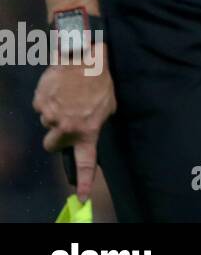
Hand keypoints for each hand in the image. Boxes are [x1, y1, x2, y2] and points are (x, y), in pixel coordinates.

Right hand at [33, 46, 115, 201]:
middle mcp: (67, 128)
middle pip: (52, 145)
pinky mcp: (39, 103)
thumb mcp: (107, 105)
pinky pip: (41, 107)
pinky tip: (59, 88)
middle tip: (66, 122)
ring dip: (55, 114)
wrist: (82, 57)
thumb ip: (96, 121)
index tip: (81, 198)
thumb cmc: (100, 80)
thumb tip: (89, 127)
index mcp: (87, 130)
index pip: (85, 162)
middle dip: (57, 137)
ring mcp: (50, 116)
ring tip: (68, 96)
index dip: (83, 182)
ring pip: (47, 123)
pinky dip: (48, 100)